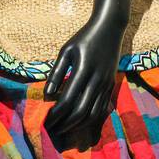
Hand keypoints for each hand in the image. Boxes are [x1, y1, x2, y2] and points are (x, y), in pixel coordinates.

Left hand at [43, 8, 126, 143]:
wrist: (110, 28)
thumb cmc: (84, 38)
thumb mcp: (66, 50)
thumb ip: (56, 72)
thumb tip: (47, 94)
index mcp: (83, 70)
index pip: (67, 100)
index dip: (56, 114)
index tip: (46, 120)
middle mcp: (97, 80)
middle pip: (80, 111)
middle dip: (65, 124)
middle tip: (53, 129)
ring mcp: (106, 84)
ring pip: (93, 114)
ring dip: (78, 125)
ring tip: (65, 128)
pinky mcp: (111, 85)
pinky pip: (102, 108)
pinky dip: (90, 119)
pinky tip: (79, 121)